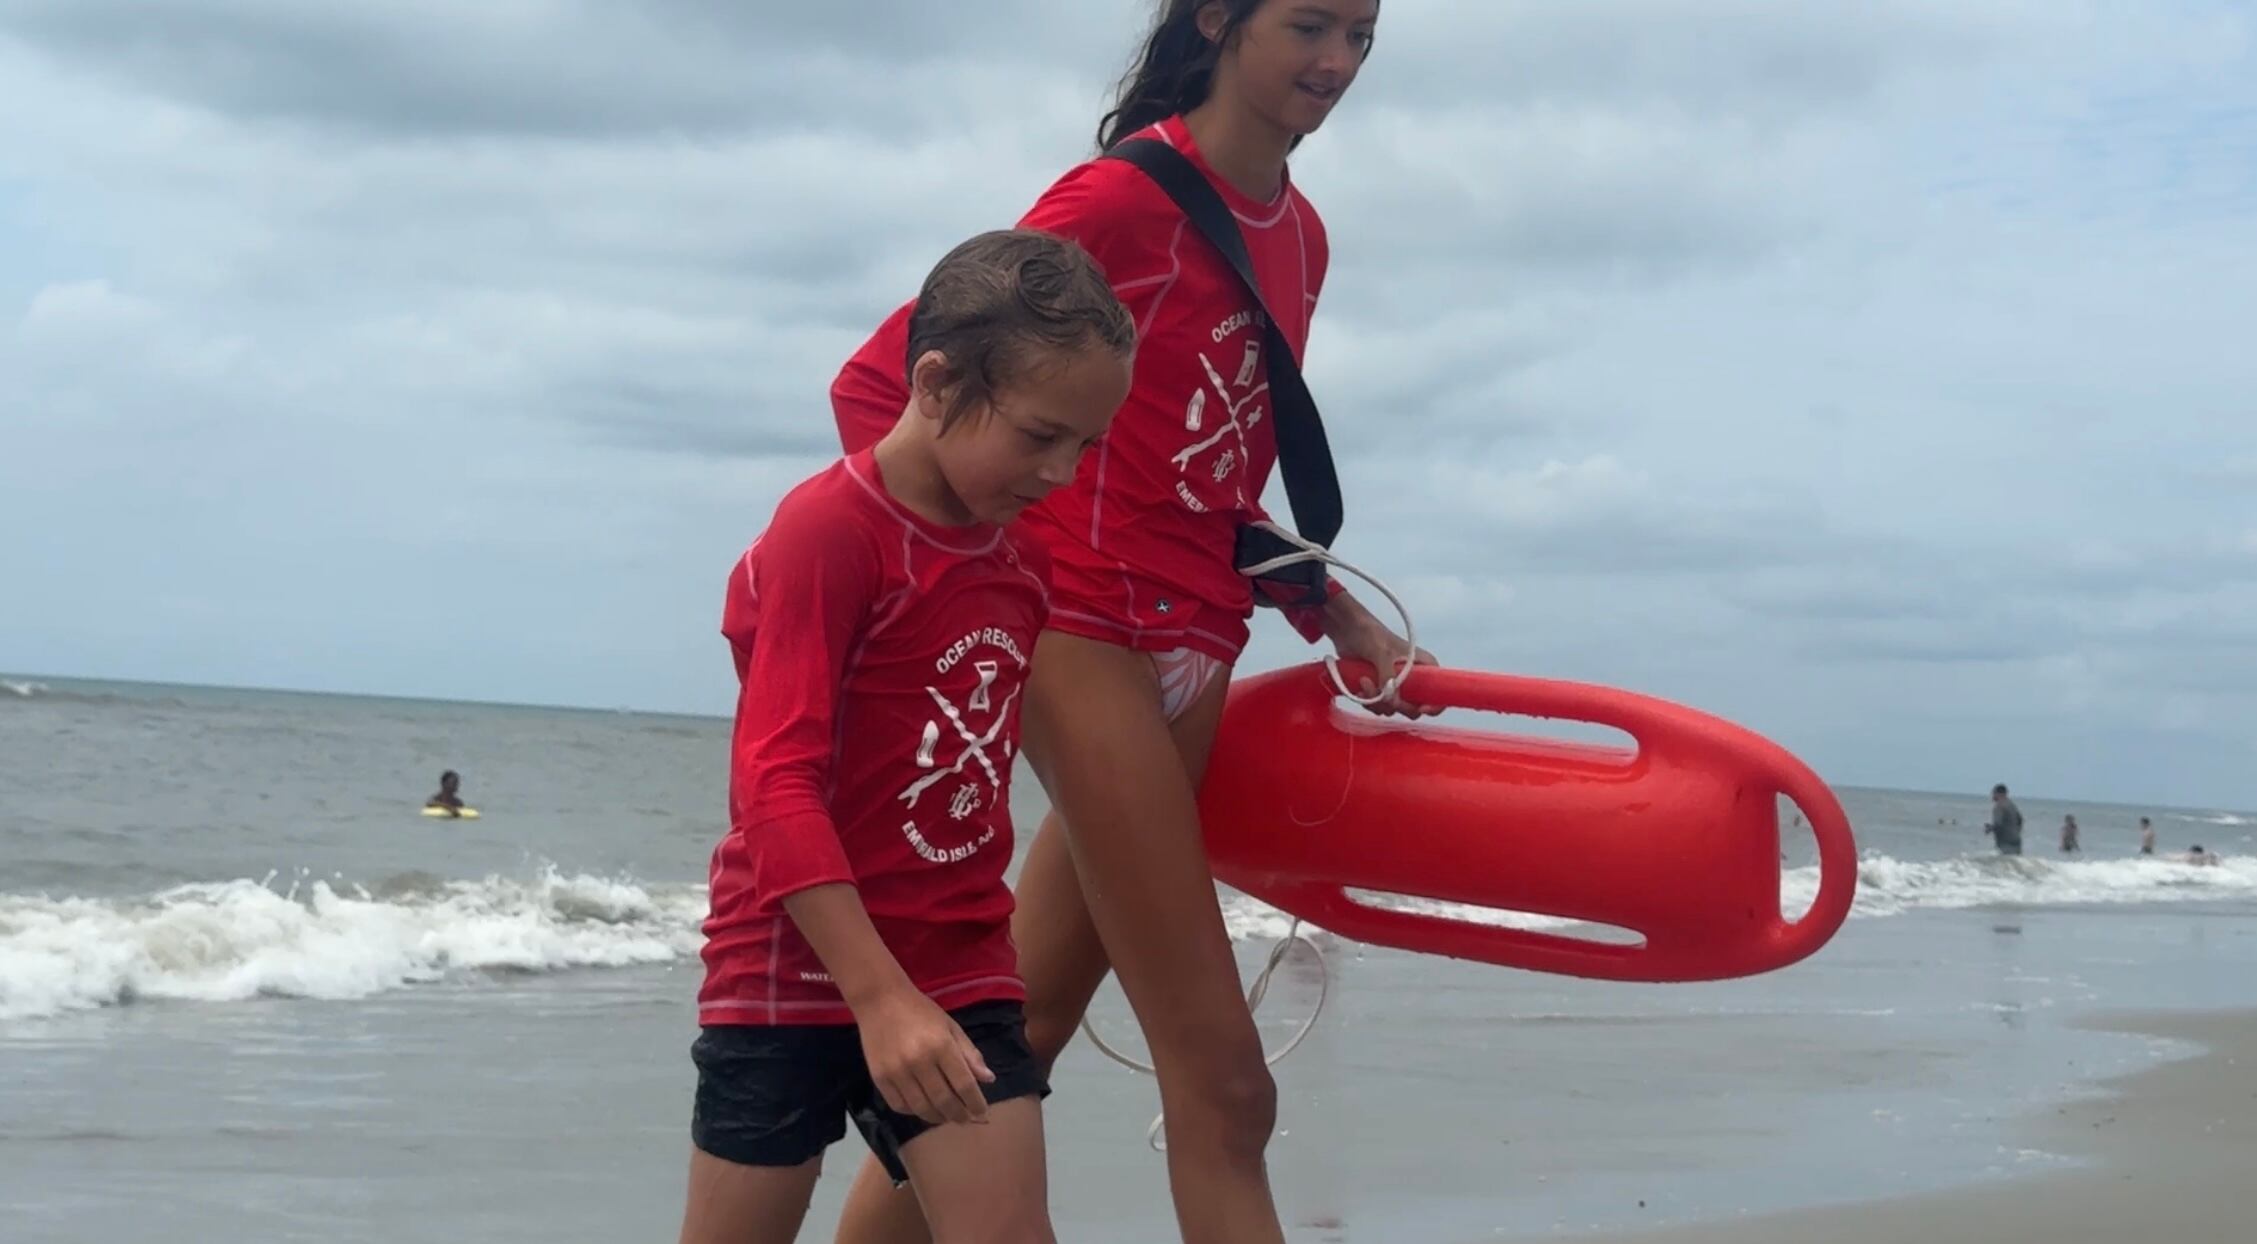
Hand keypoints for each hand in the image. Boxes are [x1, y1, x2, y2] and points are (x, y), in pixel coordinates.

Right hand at [854, 988, 994, 1126]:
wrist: (880, 1000)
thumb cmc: (920, 1011)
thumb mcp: (951, 1026)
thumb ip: (970, 1054)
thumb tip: (988, 1080)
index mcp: (941, 1045)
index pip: (964, 1084)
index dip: (976, 1103)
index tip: (983, 1113)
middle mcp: (919, 1061)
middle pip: (944, 1101)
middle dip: (960, 1116)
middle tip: (967, 1120)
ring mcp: (897, 1071)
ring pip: (922, 1108)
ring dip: (938, 1118)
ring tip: (947, 1117)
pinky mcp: (879, 1077)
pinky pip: (899, 1105)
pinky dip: (914, 1112)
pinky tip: (923, 1108)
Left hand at [1325, 605, 1440, 718]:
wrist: (1346, 629)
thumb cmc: (1370, 634)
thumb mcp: (1382, 652)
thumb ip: (1388, 676)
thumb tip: (1393, 701)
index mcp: (1423, 666)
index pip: (1439, 692)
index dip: (1434, 705)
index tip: (1421, 708)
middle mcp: (1412, 679)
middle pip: (1414, 708)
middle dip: (1397, 706)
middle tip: (1383, 696)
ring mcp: (1395, 686)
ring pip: (1392, 709)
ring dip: (1377, 702)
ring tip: (1363, 682)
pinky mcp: (1378, 689)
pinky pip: (1377, 706)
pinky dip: (1368, 703)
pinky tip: (1358, 691)